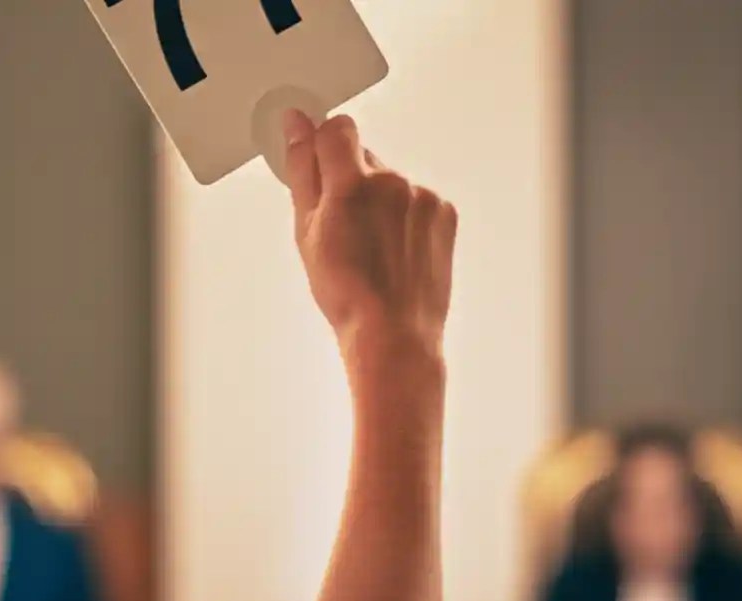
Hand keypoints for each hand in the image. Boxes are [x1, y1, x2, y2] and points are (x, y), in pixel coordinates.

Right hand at [282, 110, 457, 366]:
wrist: (393, 332)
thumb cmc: (346, 293)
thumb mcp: (306, 231)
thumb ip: (303, 170)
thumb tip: (297, 126)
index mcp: (353, 183)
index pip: (337, 128)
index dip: (323, 145)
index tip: (318, 162)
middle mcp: (393, 182)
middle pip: (364, 158)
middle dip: (349, 181)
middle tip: (343, 228)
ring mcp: (423, 197)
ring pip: (391, 181)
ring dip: (379, 202)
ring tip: (372, 247)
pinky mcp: (444, 212)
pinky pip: (417, 200)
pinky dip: (405, 218)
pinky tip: (395, 251)